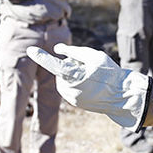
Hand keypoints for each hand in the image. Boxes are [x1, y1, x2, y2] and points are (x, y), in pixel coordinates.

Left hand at [26, 44, 149, 130]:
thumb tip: (58, 49)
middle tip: (90, 66)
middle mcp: (69, 89)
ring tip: (93, 76)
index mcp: (73, 76)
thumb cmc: (109, 74)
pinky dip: (77, 82)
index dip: (41, 57)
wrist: (121, 97)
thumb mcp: (94, 57)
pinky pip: (70, 87)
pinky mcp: (74, 102)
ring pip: (65, 78)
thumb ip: (75, 51)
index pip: (53, 64)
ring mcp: (71, 98)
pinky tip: (92, 84)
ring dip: (74, 74)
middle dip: (72, 64)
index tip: (30, 49)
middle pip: (62, 69)